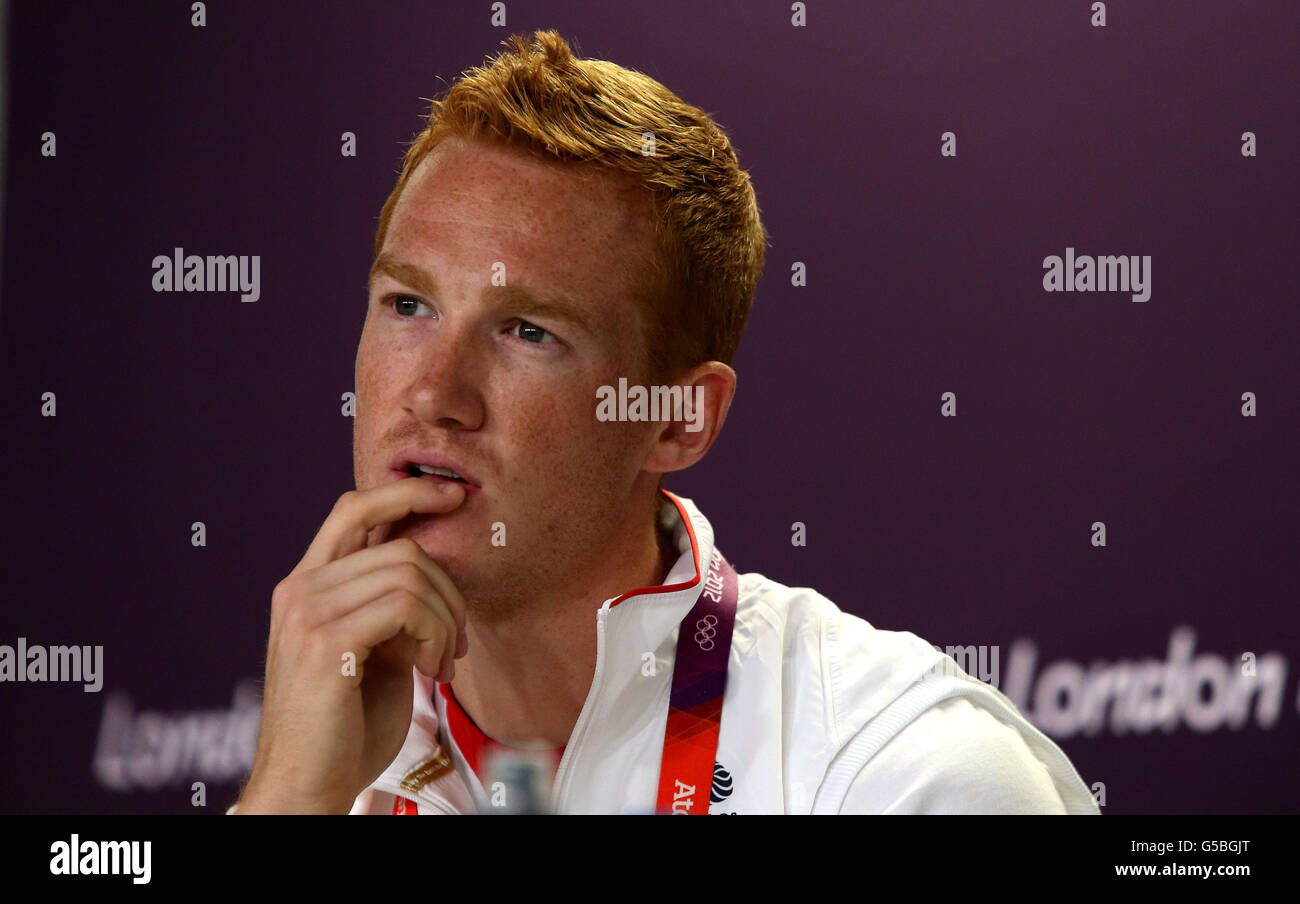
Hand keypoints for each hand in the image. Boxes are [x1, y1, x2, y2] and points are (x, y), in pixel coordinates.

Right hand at [235, 478, 468, 813]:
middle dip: (449, 591)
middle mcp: (300, 589)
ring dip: (447, 619)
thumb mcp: (373, 651)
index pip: (354, 509)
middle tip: (456, 641)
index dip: (407, 492)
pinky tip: (433, 669)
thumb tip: (433, 575)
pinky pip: (405, 605)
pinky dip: (436, 633)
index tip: (452, 497)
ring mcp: (308, 612)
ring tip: (443, 662)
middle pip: (401, 545)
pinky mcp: (325, 641)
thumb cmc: (345, 727)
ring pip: (411, 573)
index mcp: (306, 585)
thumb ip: (389, 607)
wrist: (306, 785)